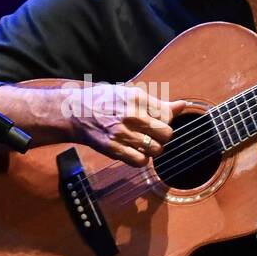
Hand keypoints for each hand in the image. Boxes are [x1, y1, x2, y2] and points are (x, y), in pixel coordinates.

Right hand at [66, 82, 187, 166]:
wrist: (74, 113)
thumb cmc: (103, 101)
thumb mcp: (129, 94)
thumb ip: (157, 103)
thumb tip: (182, 106)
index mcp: (137, 98)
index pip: (167, 115)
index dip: (165, 121)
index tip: (158, 122)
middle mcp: (131, 115)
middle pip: (166, 133)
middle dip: (163, 136)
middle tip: (153, 134)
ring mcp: (122, 133)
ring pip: (156, 149)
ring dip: (153, 149)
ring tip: (143, 143)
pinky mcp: (114, 148)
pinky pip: (140, 161)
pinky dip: (141, 159)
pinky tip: (135, 152)